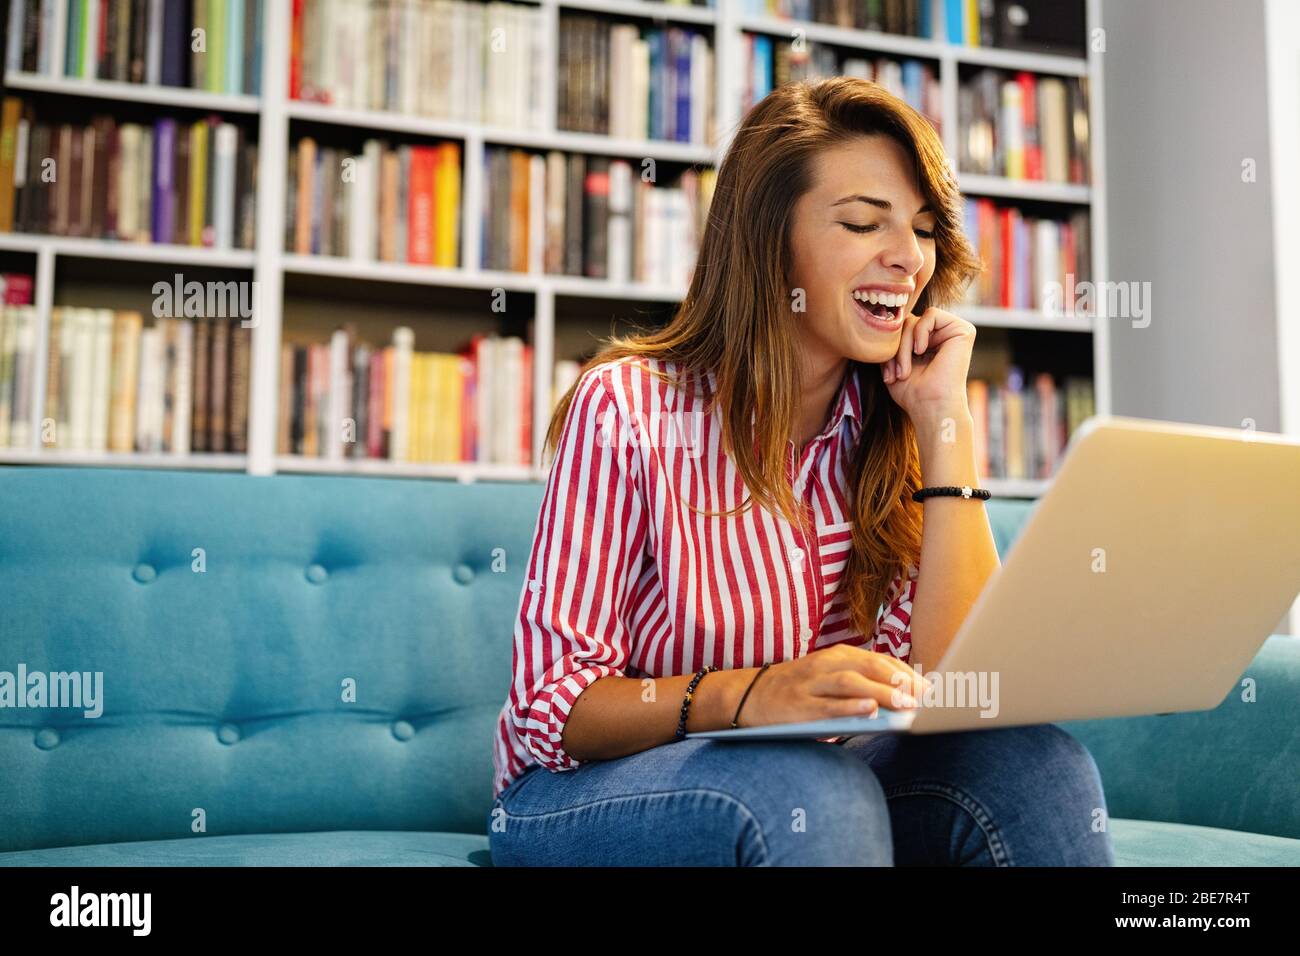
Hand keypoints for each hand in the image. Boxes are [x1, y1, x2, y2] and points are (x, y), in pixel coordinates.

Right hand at [736, 645, 932, 727]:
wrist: (749, 695)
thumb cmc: (799, 690)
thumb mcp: (829, 678)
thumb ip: (860, 684)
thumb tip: (902, 699)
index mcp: (838, 656)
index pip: (879, 661)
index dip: (907, 673)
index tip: (933, 688)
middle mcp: (826, 665)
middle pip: (869, 667)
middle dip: (900, 681)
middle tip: (926, 697)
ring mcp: (811, 684)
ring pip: (851, 684)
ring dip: (881, 693)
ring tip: (905, 704)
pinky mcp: (799, 705)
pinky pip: (827, 705)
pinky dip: (849, 707)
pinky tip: (869, 711)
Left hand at [879, 307, 976, 420]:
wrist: (930, 408)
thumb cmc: (913, 393)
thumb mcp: (893, 362)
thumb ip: (892, 340)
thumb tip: (886, 317)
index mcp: (928, 344)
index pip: (901, 330)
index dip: (890, 349)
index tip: (889, 375)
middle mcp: (942, 336)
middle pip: (906, 324)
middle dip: (895, 348)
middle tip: (897, 374)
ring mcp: (953, 332)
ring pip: (914, 320)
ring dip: (904, 346)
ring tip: (905, 370)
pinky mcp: (963, 330)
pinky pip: (931, 314)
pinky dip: (919, 332)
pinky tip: (921, 351)